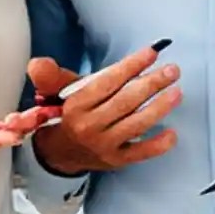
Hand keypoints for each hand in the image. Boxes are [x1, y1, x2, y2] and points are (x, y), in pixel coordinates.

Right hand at [27, 47, 182, 174]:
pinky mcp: (117, 160)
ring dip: (159, 107)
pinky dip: (157, 145)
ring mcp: (105, 145)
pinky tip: (172, 133)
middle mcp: (90, 126)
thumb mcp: (58, 91)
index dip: (131, 66)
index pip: (107, 82)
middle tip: (172, 70)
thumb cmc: (69, 114)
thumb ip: (53, 75)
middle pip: (125, 102)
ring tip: (177, 92)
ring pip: (136, 124)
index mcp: (76, 105)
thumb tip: (37, 64)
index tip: (152, 53)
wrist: (60, 154)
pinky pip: (140, 153)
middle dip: (152, 83)